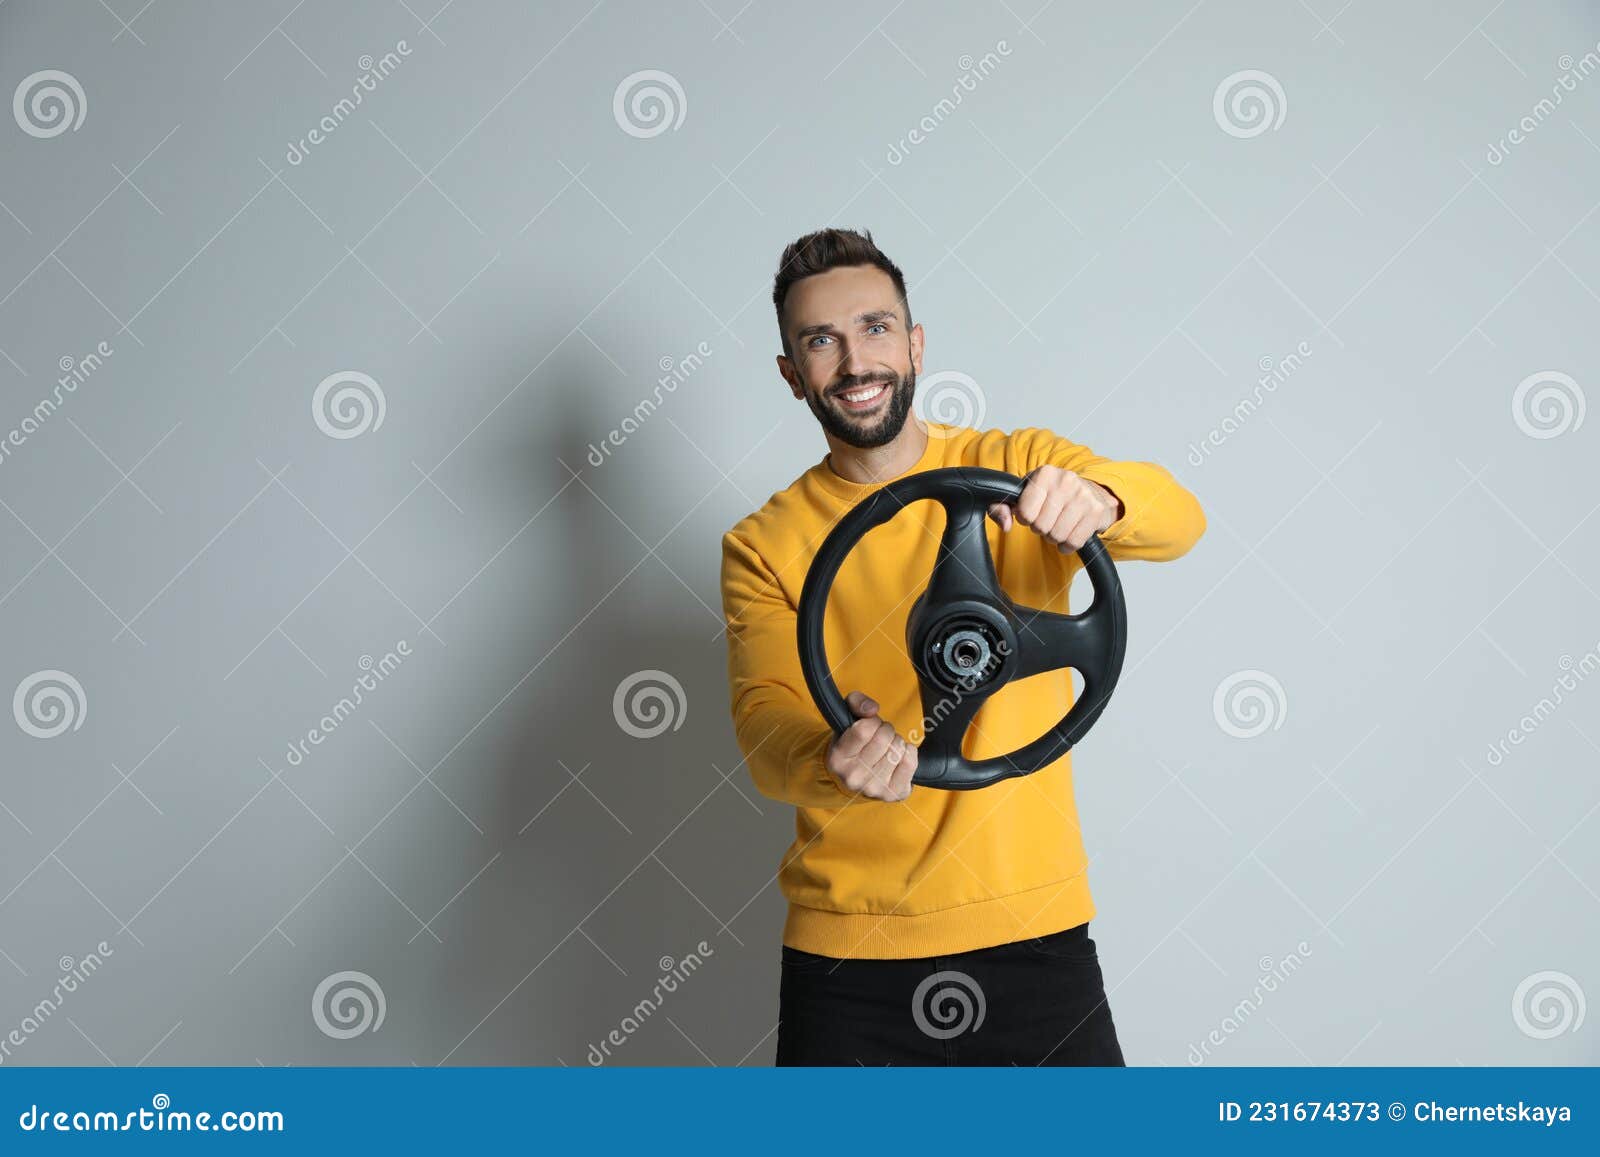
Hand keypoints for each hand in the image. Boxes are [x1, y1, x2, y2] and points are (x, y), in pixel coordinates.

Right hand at [825, 690, 917, 801]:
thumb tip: (872, 709)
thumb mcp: (846, 719)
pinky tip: (898, 757)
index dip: (873, 721)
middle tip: (881, 736)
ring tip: (887, 748)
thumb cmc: (852, 745)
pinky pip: (910, 763)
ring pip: (898, 750)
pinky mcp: (892, 793)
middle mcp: (853, 777)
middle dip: (886, 730)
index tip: (871, 725)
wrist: (854, 778)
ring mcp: (874, 788)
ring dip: (896, 742)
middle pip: (884, 739)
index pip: (864, 730)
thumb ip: (856, 702)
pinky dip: (908, 753)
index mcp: (837, 759)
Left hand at [987, 465, 1119, 552]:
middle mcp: (1066, 481)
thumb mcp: (1025, 494)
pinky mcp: (1096, 511)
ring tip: (1059, 524)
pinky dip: (1068, 544)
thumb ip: (1002, 506)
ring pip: (1057, 536)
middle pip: (1041, 526)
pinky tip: (1070, 533)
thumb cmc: (1054, 495)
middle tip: (1048, 520)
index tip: (1032, 513)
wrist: (1093, 492)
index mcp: (1044, 474)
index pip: (1024, 512)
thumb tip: (1005, 525)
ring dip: (1055, 537)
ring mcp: (1084, 495)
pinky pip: (1074, 542)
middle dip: (1041, 529)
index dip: (1026, 518)